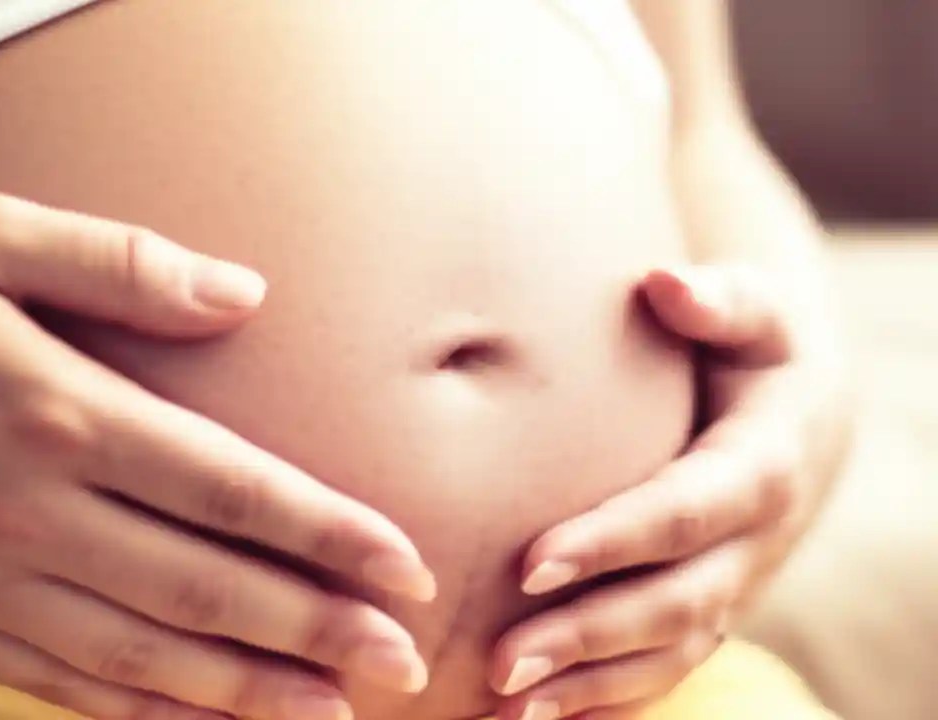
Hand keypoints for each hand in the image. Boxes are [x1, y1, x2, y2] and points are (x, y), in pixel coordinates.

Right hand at [0, 194, 433, 719]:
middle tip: (405, 662)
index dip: (329, 534)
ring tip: (333, 709)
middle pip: (206, 588)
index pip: (230, 489)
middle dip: (319, 630)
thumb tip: (242, 296)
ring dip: (249, 689)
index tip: (404, 568)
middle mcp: (31, 514)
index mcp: (57, 413)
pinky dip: (143, 711)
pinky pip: (60, 685)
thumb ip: (123, 264)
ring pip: (144, 656)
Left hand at [486, 264, 849, 719]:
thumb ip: (717, 299)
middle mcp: (753, 543)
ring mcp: (735, 588)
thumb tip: (661, 282)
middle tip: (499, 663)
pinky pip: (663, 670)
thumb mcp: (758, 311)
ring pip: (668, 655)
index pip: (684, 512)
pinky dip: (606, 703)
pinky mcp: (710, 612)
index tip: (531, 562)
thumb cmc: (755, 350)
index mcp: (762, 466)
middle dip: (587, 635)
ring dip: (589, 688)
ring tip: (508, 714)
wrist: (804, 417)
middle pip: (673, 603)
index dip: (614, 541)